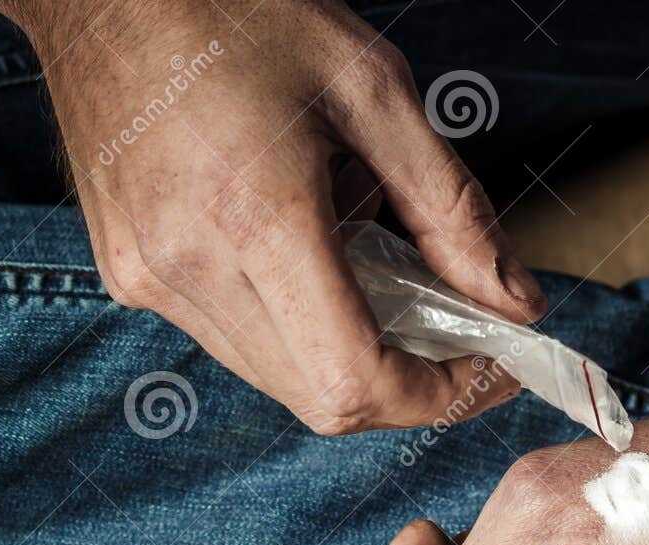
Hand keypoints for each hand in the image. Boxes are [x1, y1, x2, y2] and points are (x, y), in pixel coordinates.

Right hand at [0, 0, 541, 432]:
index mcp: (256, 218)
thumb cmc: (238, 12)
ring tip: (374, 267)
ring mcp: (151, 281)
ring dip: (350, 354)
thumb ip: (452, 209)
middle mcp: (190, 269)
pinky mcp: (132, 277)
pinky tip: (306, 250)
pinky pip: (237, 343)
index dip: (438, 396)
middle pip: (325, 401)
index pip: (355, 382)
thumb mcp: (374, 90)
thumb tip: (516, 301)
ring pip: (282, 381)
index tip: (489, 370)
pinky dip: (296, 326)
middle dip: (407, 384)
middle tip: (457, 336)